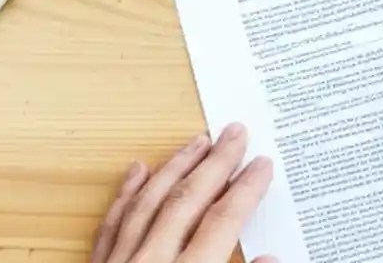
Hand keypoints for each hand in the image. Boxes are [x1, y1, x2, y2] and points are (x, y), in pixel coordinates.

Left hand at [93, 123, 275, 262]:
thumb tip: (270, 257)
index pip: (222, 223)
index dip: (245, 191)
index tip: (261, 165)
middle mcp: (152, 262)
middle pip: (187, 201)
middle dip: (215, 164)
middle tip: (234, 133)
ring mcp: (121, 262)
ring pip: (149, 203)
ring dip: (175, 168)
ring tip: (196, 142)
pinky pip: (112, 223)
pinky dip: (127, 195)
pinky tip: (138, 170)